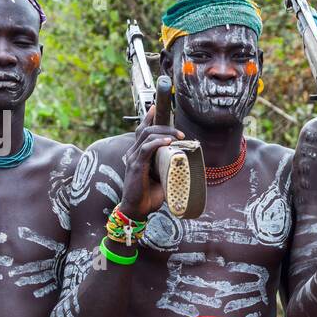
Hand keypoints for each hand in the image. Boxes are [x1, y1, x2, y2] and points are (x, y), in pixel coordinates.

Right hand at [120, 104, 181, 220]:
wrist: (137, 210)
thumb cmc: (149, 194)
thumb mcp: (161, 176)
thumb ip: (167, 165)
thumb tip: (183, 160)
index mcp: (137, 153)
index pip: (142, 130)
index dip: (149, 117)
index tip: (157, 106)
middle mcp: (133, 152)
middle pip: (145, 129)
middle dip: (163, 125)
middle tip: (180, 132)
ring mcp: (133, 158)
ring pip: (146, 135)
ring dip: (164, 132)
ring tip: (178, 136)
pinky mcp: (136, 166)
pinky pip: (145, 148)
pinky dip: (157, 143)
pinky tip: (168, 142)